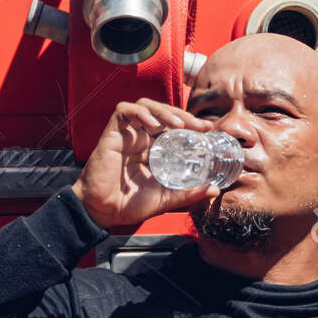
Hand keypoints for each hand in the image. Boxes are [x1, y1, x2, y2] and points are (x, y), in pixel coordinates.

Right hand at [72, 99, 217, 230]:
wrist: (103, 212)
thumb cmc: (130, 205)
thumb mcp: (166, 198)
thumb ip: (189, 193)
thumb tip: (215, 190)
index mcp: (155, 150)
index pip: (175, 127)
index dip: (191, 124)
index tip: (208, 130)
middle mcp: (142, 138)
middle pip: (164, 113)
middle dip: (182, 115)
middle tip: (198, 126)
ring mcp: (128, 135)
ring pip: (146, 106)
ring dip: (164, 111)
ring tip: (179, 125)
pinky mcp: (112, 134)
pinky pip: (123, 111)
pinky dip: (140, 112)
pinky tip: (152, 124)